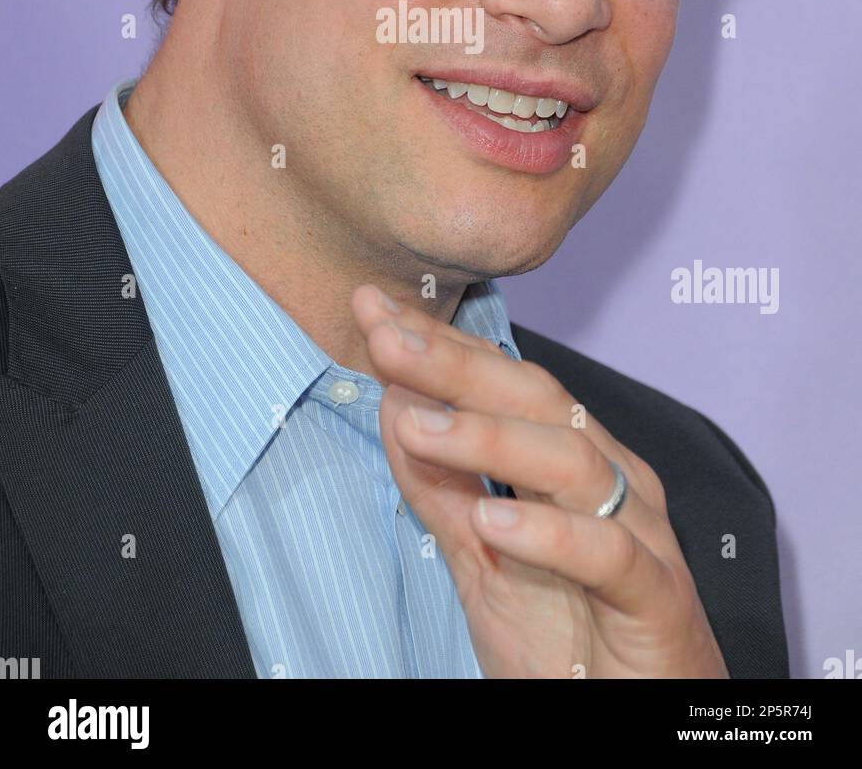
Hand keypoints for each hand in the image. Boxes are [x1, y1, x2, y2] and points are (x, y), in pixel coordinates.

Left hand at [350, 284, 728, 679]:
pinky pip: (609, 555)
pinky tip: (493, 522)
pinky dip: (550, 535)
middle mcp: (612, 481)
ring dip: (488, 438)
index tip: (375, 311)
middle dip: (455, 364)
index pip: (504, 381)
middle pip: (536, 399)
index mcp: (575, 459)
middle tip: (386, 337)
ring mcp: (642, 534)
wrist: (641, 724)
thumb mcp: (482, 558)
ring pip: (571, 461)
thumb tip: (395, 406)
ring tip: (418, 427)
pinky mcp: (660, 600)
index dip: (440, 343)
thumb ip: (442, 488)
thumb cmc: (570, 638)